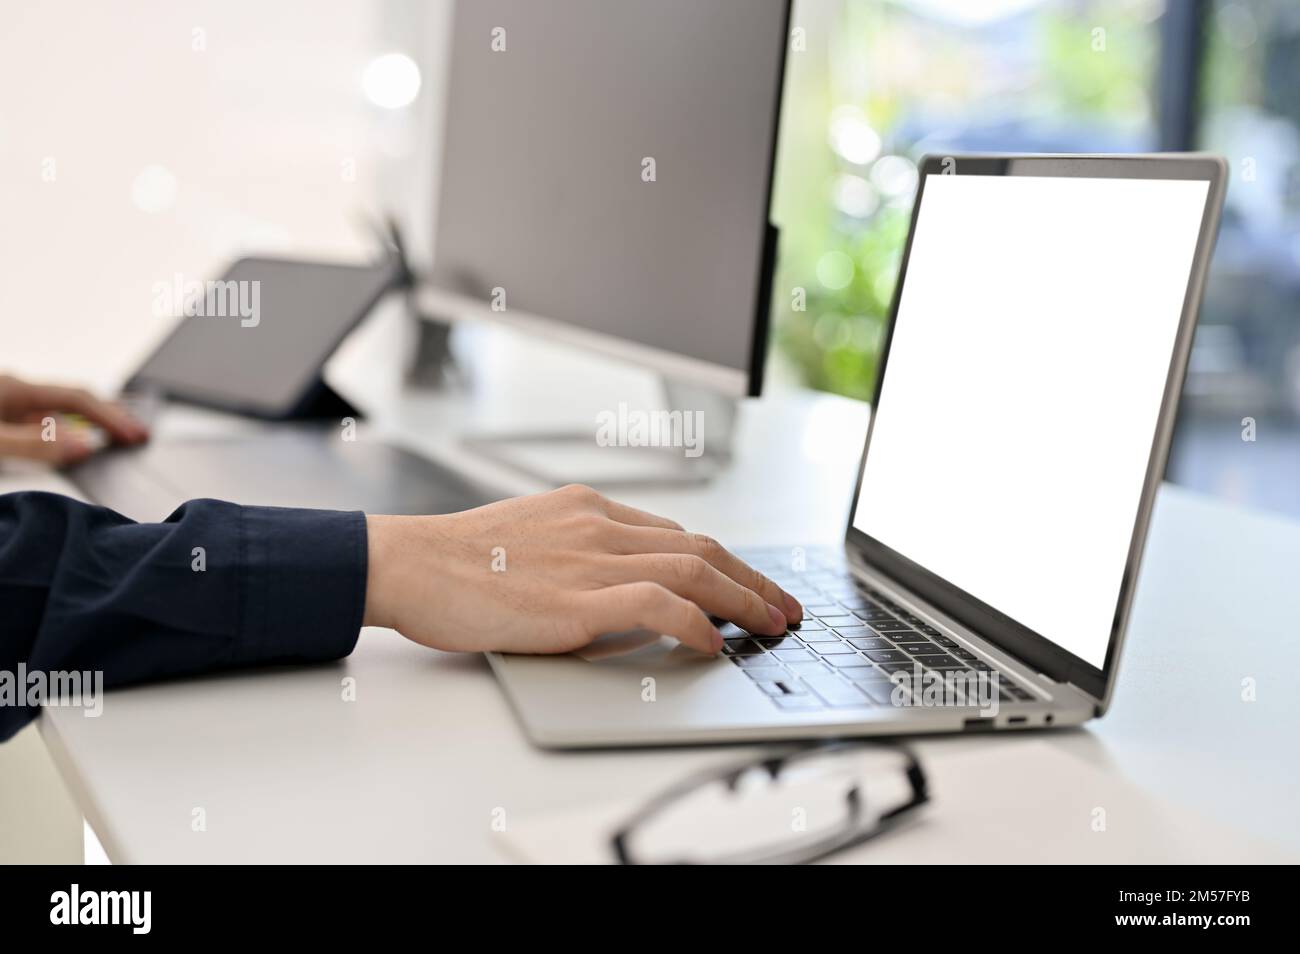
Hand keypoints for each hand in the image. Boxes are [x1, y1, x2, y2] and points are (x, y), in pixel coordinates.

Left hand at [0, 374, 148, 464]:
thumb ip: (35, 445)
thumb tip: (84, 447)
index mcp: (18, 390)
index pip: (77, 400)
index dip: (109, 417)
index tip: (133, 436)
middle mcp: (16, 391)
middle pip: (75, 401)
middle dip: (110, 416)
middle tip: (139, 434)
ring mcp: (8, 402)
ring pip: (58, 412)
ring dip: (89, 424)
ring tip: (118, 436)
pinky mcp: (1, 415)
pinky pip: (41, 420)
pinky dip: (66, 431)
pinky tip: (73, 441)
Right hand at [363, 483, 801, 654]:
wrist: (410, 562)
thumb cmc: (458, 559)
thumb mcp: (532, 539)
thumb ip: (581, 556)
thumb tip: (625, 593)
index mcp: (589, 510)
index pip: (677, 533)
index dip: (726, 562)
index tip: (751, 584)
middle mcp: (599, 527)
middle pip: (701, 546)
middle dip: (752, 579)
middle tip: (784, 607)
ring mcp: (590, 560)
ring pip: (693, 568)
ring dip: (743, 599)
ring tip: (770, 625)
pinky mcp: (576, 598)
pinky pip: (657, 603)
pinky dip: (694, 621)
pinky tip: (712, 642)